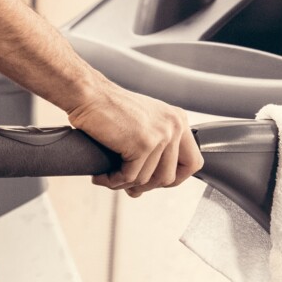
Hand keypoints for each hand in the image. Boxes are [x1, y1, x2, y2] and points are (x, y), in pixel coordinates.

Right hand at [66, 84, 203, 196]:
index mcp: (178, 120)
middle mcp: (174, 126)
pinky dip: (113, 180)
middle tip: (126, 183)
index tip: (155, 181)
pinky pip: (130, 176)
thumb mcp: (144, 124)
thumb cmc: (109, 108)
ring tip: (109, 177)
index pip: (193, 163)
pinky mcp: (142, 144)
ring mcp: (160, 135)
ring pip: (147, 179)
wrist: (88, 95)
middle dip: (146, 186)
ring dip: (125, 184)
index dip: (174, 179)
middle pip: (169, 177)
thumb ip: (157, 148)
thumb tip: (153, 183)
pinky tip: (102, 175)